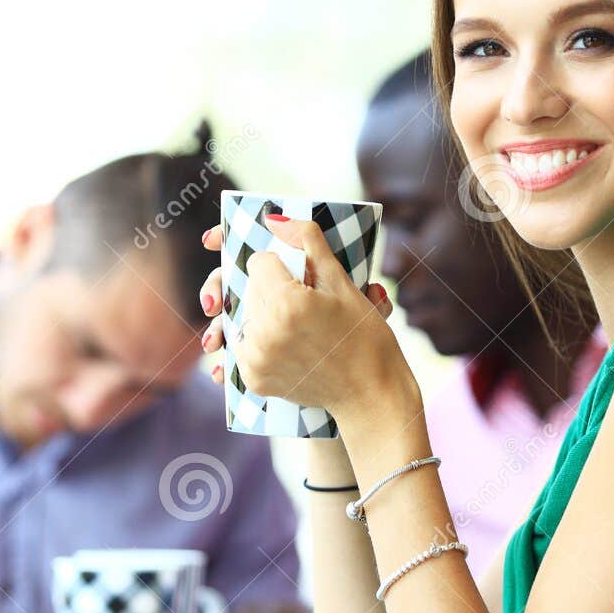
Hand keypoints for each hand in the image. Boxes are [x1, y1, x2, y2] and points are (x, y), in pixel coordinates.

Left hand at [197, 219, 399, 421]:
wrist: (371, 394)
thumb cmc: (365, 338)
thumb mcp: (343, 284)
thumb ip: (308, 243)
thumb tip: (275, 218)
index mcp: (287, 303)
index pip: (258, 262)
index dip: (280, 265)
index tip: (300, 277)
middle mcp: (265, 332)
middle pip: (248, 288)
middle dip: (270, 288)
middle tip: (302, 302)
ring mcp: (256, 359)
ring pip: (242, 315)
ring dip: (260, 313)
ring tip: (292, 322)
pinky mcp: (254, 379)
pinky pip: (242, 345)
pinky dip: (257, 340)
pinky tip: (282, 340)